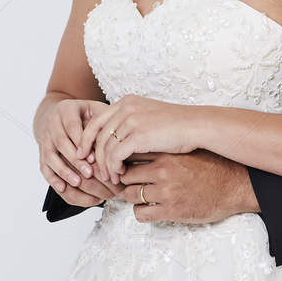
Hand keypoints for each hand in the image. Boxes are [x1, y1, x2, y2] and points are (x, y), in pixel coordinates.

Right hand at [36, 97, 108, 195]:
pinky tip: (62, 188)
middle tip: (89, 173)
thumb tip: (112, 141)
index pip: (71, 126)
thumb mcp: (96, 110)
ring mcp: (45, 138)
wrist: (61, 115)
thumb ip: (103, 121)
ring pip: (50, 156)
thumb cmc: (85, 114)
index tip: (93, 158)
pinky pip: (43, 166)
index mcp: (65, 109)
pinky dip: (52, 178)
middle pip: (60, 142)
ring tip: (77, 183)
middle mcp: (52, 122)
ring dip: (63, 171)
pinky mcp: (42, 151)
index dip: (81, 142)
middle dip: (74, 160)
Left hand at [79, 95, 200, 182]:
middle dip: (92, 155)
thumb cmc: (178, 126)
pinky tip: (119, 175)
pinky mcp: (138, 135)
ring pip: (105, 146)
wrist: (197, 126)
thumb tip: (118, 140)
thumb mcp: (150, 118)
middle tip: (93, 170)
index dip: (87, 139)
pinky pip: (115, 154)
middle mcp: (125, 108)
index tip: (84, 154)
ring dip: (105, 165)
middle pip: (97, 134)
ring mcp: (131, 120)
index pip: (96, 120)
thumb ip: (132, 124)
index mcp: (127, 102)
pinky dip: (114, 167)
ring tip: (110, 178)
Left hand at [109, 150, 256, 223]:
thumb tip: (141, 145)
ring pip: (129, 194)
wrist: (236, 186)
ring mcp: (166, 191)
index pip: (130, 152)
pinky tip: (149, 209)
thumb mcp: (186, 150)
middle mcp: (163, 170)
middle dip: (125, 180)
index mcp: (166, 152)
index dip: (124, 160)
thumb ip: (164, 148)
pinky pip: (140, 213)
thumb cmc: (213, 166)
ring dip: (131, 197)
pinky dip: (140, 212)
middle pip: (125, 174)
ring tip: (140, 197)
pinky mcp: (171, 210)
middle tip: (129, 184)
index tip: (125, 165)